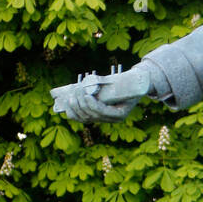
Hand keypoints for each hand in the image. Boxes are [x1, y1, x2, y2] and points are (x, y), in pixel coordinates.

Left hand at [53, 57, 167, 122]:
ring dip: (75, 106)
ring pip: (84, 118)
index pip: (102, 113)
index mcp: (119, 114)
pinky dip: (73, 112)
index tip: (85, 94)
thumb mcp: (125, 82)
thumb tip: (94, 82)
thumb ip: (111, 84)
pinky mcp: (95, 115)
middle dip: (81, 102)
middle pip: (91, 116)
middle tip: (78, 89)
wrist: (133, 88)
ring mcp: (102, 119)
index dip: (92, 105)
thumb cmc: (129, 83)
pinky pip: (80, 118)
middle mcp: (110, 119)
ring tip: (72, 94)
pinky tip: (68, 103)